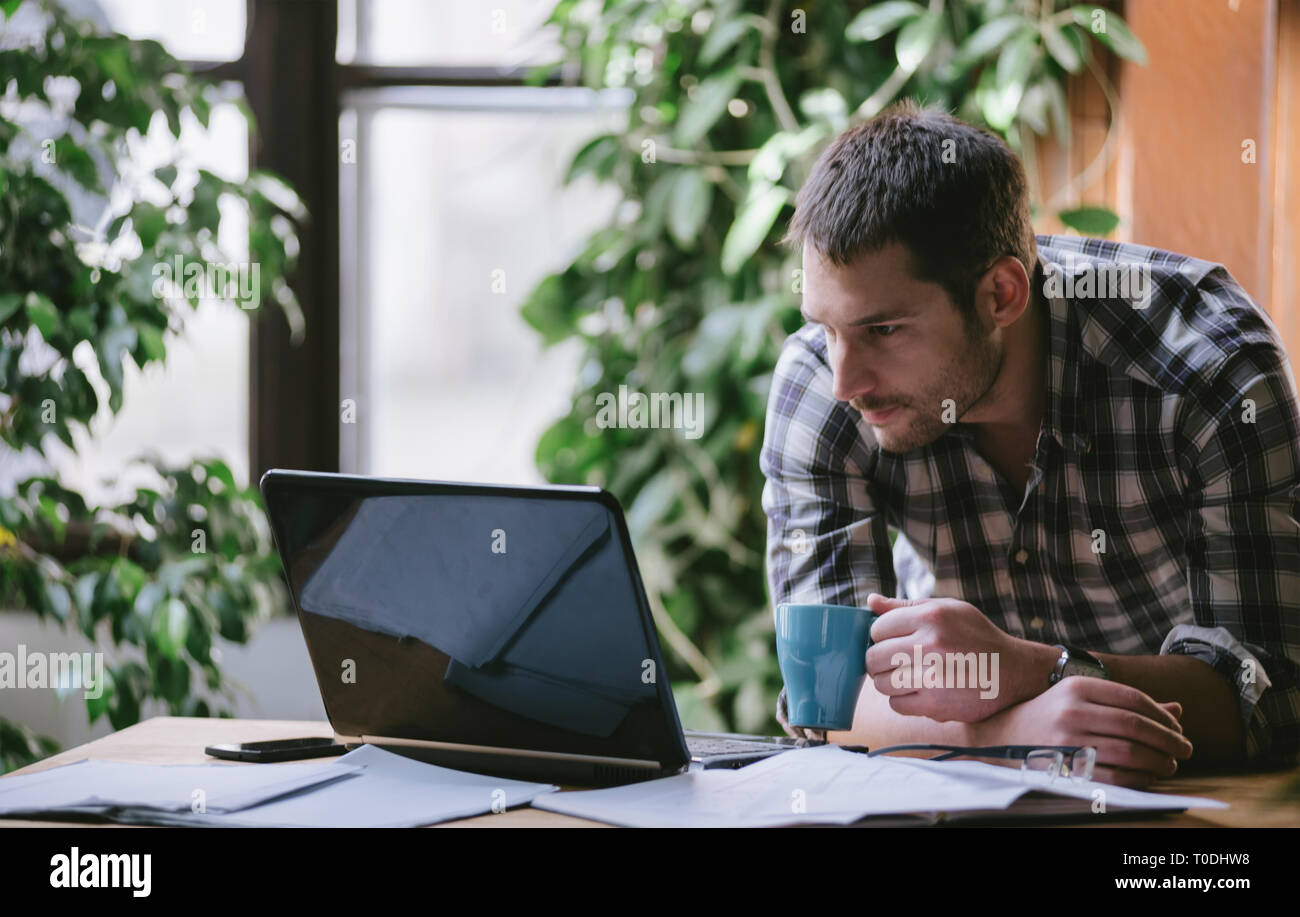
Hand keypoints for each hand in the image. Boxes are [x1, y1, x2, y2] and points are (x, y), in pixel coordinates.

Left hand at [864, 593, 1045, 721]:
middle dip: (879, 661)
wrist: (1014, 672)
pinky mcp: (936, 704)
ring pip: (881, 683)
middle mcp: (930, 644)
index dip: (881, 636)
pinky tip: (919, 691)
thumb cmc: (977, 637)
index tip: (892, 641)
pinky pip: (896, 704)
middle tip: (895, 662)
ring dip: (890, 682)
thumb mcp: (949, 610)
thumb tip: (871, 601)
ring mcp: (932, 676)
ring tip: (908, 677)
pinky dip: (903, 700)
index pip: (877, 628)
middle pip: (874, 657)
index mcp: (931, 616)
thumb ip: (907, 606)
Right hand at [969, 676, 1193, 787]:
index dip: (1163, 716)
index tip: (1178, 728)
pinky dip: (1140, 779)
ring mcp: (1068, 740)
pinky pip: (1115, 776)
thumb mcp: (1081, 699)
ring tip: (1171, 764)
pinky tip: (1149, 777)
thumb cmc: (1049, 716)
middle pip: (1136, 726)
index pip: (1134, 699)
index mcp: (1077, 687)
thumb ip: (1127, 703)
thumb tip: (1178, 711)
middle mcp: (1072, 710)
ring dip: (1160, 761)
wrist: (1001, 737)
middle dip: (1169, 740)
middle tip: (1186, 749)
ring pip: (1130, 752)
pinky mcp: (1066, 767)